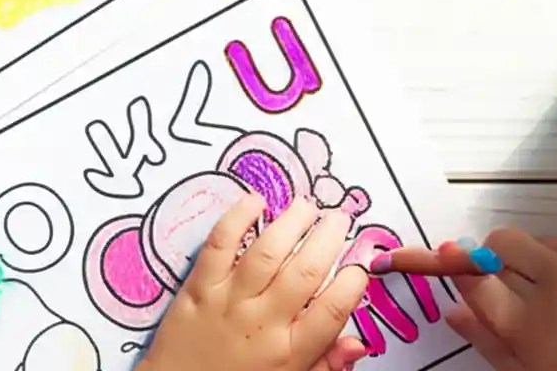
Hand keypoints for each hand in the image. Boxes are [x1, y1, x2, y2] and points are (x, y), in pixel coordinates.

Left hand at [137, 195, 368, 370]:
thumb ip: (325, 364)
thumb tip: (357, 345)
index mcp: (290, 352)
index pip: (334, 308)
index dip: (353, 281)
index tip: (358, 267)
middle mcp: (263, 323)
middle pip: (307, 270)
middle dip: (330, 236)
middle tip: (339, 220)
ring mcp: (229, 302)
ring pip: (269, 251)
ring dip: (293, 221)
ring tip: (307, 207)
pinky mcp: (198, 288)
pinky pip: (219, 245)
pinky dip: (238, 218)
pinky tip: (256, 202)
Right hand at [442, 230, 556, 370]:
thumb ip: (486, 339)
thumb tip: (453, 310)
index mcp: (526, 323)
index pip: (475, 278)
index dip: (458, 268)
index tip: (454, 267)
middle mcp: (551, 284)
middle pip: (500, 241)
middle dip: (493, 256)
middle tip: (503, 281)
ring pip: (532, 240)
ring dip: (529, 259)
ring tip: (546, 292)